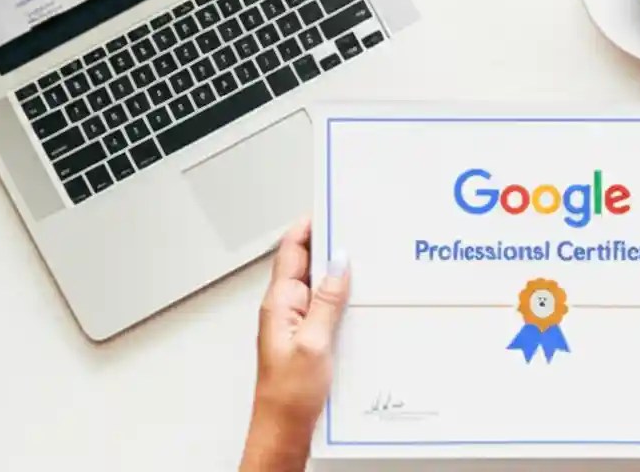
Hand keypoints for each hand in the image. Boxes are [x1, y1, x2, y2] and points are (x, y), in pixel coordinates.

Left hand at [240, 220, 350, 471]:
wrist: (283, 430)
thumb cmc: (288, 396)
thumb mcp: (315, 343)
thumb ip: (327, 301)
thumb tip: (338, 263)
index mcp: (278, 304)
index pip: (290, 251)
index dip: (308, 226)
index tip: (328, 208)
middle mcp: (284, 309)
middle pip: (304, 263)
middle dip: (326, 244)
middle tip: (353, 228)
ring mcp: (294, 323)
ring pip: (316, 285)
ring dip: (335, 271)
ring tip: (360, 259)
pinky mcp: (306, 338)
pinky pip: (322, 306)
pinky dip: (339, 295)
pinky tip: (356, 299)